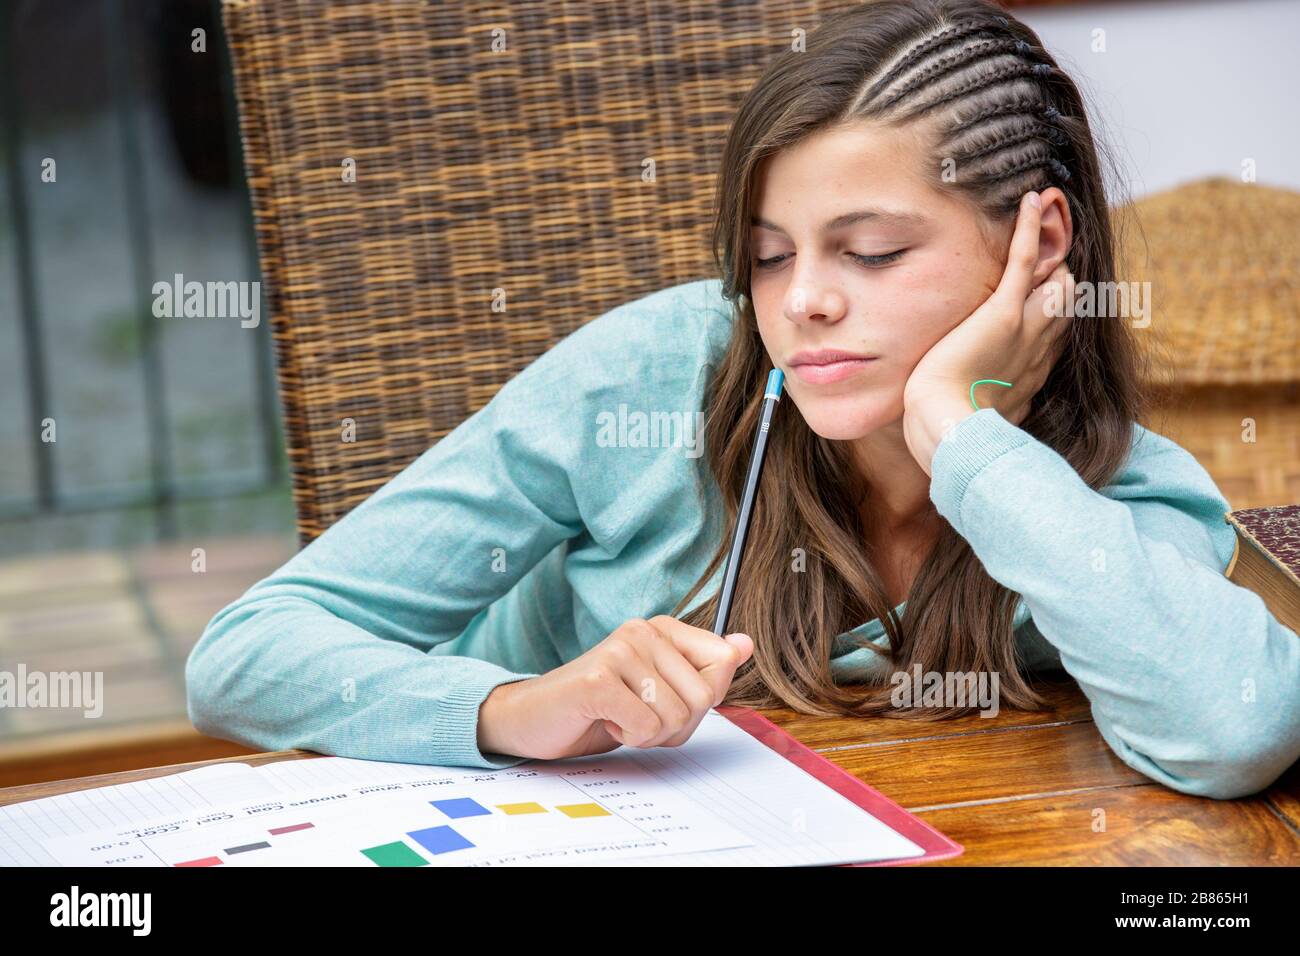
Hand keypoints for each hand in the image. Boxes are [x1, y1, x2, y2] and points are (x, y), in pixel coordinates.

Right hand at [476, 616, 753, 760]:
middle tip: (637, 716)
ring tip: (618, 717)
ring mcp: (618, 651)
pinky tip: (604, 720)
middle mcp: (642, 631)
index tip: (664, 700)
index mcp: (662, 628)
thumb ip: (703, 670)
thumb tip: (745, 644)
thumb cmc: (600, 708)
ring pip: (675, 715)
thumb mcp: (660, 691)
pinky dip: (628, 736)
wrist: (533, 719)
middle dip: (675, 724)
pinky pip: (645, 725)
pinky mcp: (597, 679)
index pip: (723, 663)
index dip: (701, 700)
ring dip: (648, 733)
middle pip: (703, 696)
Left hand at [902, 190, 1074, 475]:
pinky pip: (1023, 261)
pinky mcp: (1003, 314)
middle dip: (1061, 272)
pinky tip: (1032, 200)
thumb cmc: (952, 430)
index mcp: (1030, 373)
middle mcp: (1037, 348)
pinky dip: (1029, 229)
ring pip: (1055, 278)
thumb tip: (976, 414)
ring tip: (1048, 216)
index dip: (1053, 309)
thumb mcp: (977, 419)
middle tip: (1054, 244)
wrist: (947, 430)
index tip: (1046, 292)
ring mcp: (1025, 328)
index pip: (1054, 331)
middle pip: (1065, 299)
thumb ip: (983, 407)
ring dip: (1052, 248)